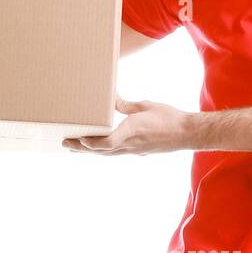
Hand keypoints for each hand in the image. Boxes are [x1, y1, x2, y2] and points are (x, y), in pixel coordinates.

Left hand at [62, 96, 193, 154]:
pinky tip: (97, 149)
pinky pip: (116, 153)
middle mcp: (130, 144)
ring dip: (89, 151)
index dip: (92, 144)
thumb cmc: (168, 118)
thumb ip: (126, 105)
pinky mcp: (138, 152)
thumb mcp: (145, 105)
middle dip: (81, 148)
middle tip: (65, 143)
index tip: (81, 139)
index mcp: (132, 130)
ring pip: (106, 154)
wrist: (186, 134)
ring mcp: (134, 150)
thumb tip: (112, 98)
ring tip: (74, 148)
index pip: (108, 143)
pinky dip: (103, 151)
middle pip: (101, 150)